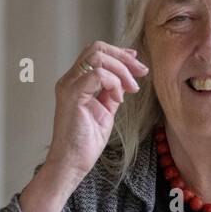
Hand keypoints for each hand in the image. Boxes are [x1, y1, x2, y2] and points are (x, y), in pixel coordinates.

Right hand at [47, 41, 148, 185]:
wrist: (72, 163)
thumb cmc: (85, 143)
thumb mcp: (105, 112)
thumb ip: (111, 94)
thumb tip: (124, 81)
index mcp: (76, 82)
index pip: (96, 53)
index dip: (119, 53)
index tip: (137, 63)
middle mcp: (69, 79)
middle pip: (97, 48)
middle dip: (124, 57)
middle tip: (141, 72)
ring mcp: (69, 85)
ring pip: (97, 57)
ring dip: (121, 70)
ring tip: (132, 88)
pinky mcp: (72, 95)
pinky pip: (97, 74)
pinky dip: (113, 83)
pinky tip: (118, 99)